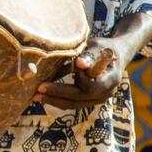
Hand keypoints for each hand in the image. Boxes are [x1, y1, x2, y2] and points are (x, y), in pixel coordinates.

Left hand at [35, 14, 151, 109]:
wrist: (116, 55)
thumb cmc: (105, 48)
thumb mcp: (98, 47)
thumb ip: (89, 56)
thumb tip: (79, 63)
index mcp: (110, 80)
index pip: (90, 88)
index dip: (75, 82)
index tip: (62, 73)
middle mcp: (105, 93)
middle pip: (78, 99)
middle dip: (57, 95)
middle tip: (37, 91)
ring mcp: (98, 98)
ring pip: (74, 104)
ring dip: (54, 101)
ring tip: (35, 96)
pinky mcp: (90, 99)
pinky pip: (73, 103)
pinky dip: (58, 99)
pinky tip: (43, 96)